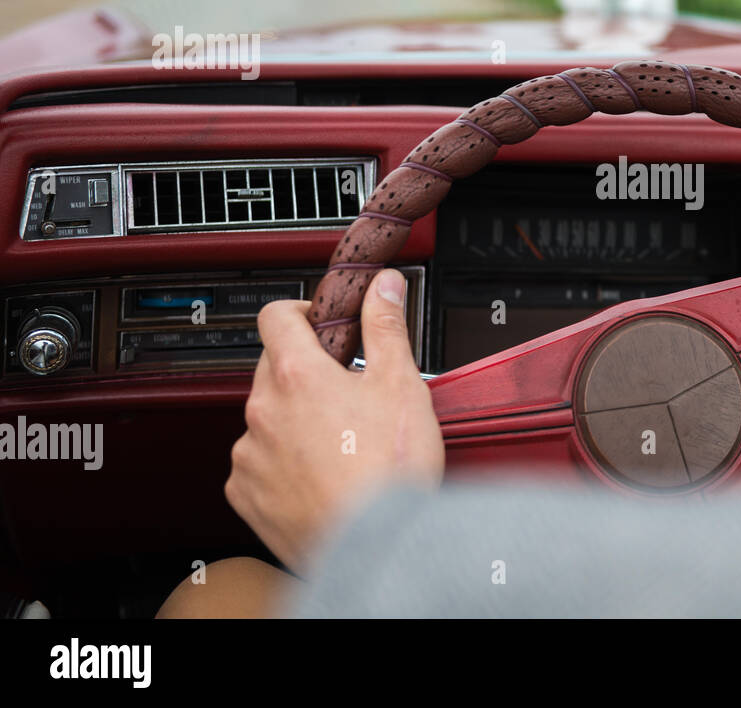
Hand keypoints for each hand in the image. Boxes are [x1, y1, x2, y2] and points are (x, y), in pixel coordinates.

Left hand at [225, 269, 443, 571]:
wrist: (373, 546)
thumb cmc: (388, 471)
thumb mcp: (402, 384)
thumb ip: (387, 326)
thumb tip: (383, 285)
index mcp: (297, 374)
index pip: (275, 315)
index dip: (300, 311)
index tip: (320, 323)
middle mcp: (262, 410)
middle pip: (272, 367)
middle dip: (305, 370)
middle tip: (345, 390)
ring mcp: (249, 455)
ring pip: (265, 418)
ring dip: (292, 419)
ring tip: (338, 442)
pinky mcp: (245, 495)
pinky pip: (256, 464)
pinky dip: (280, 463)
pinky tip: (319, 474)